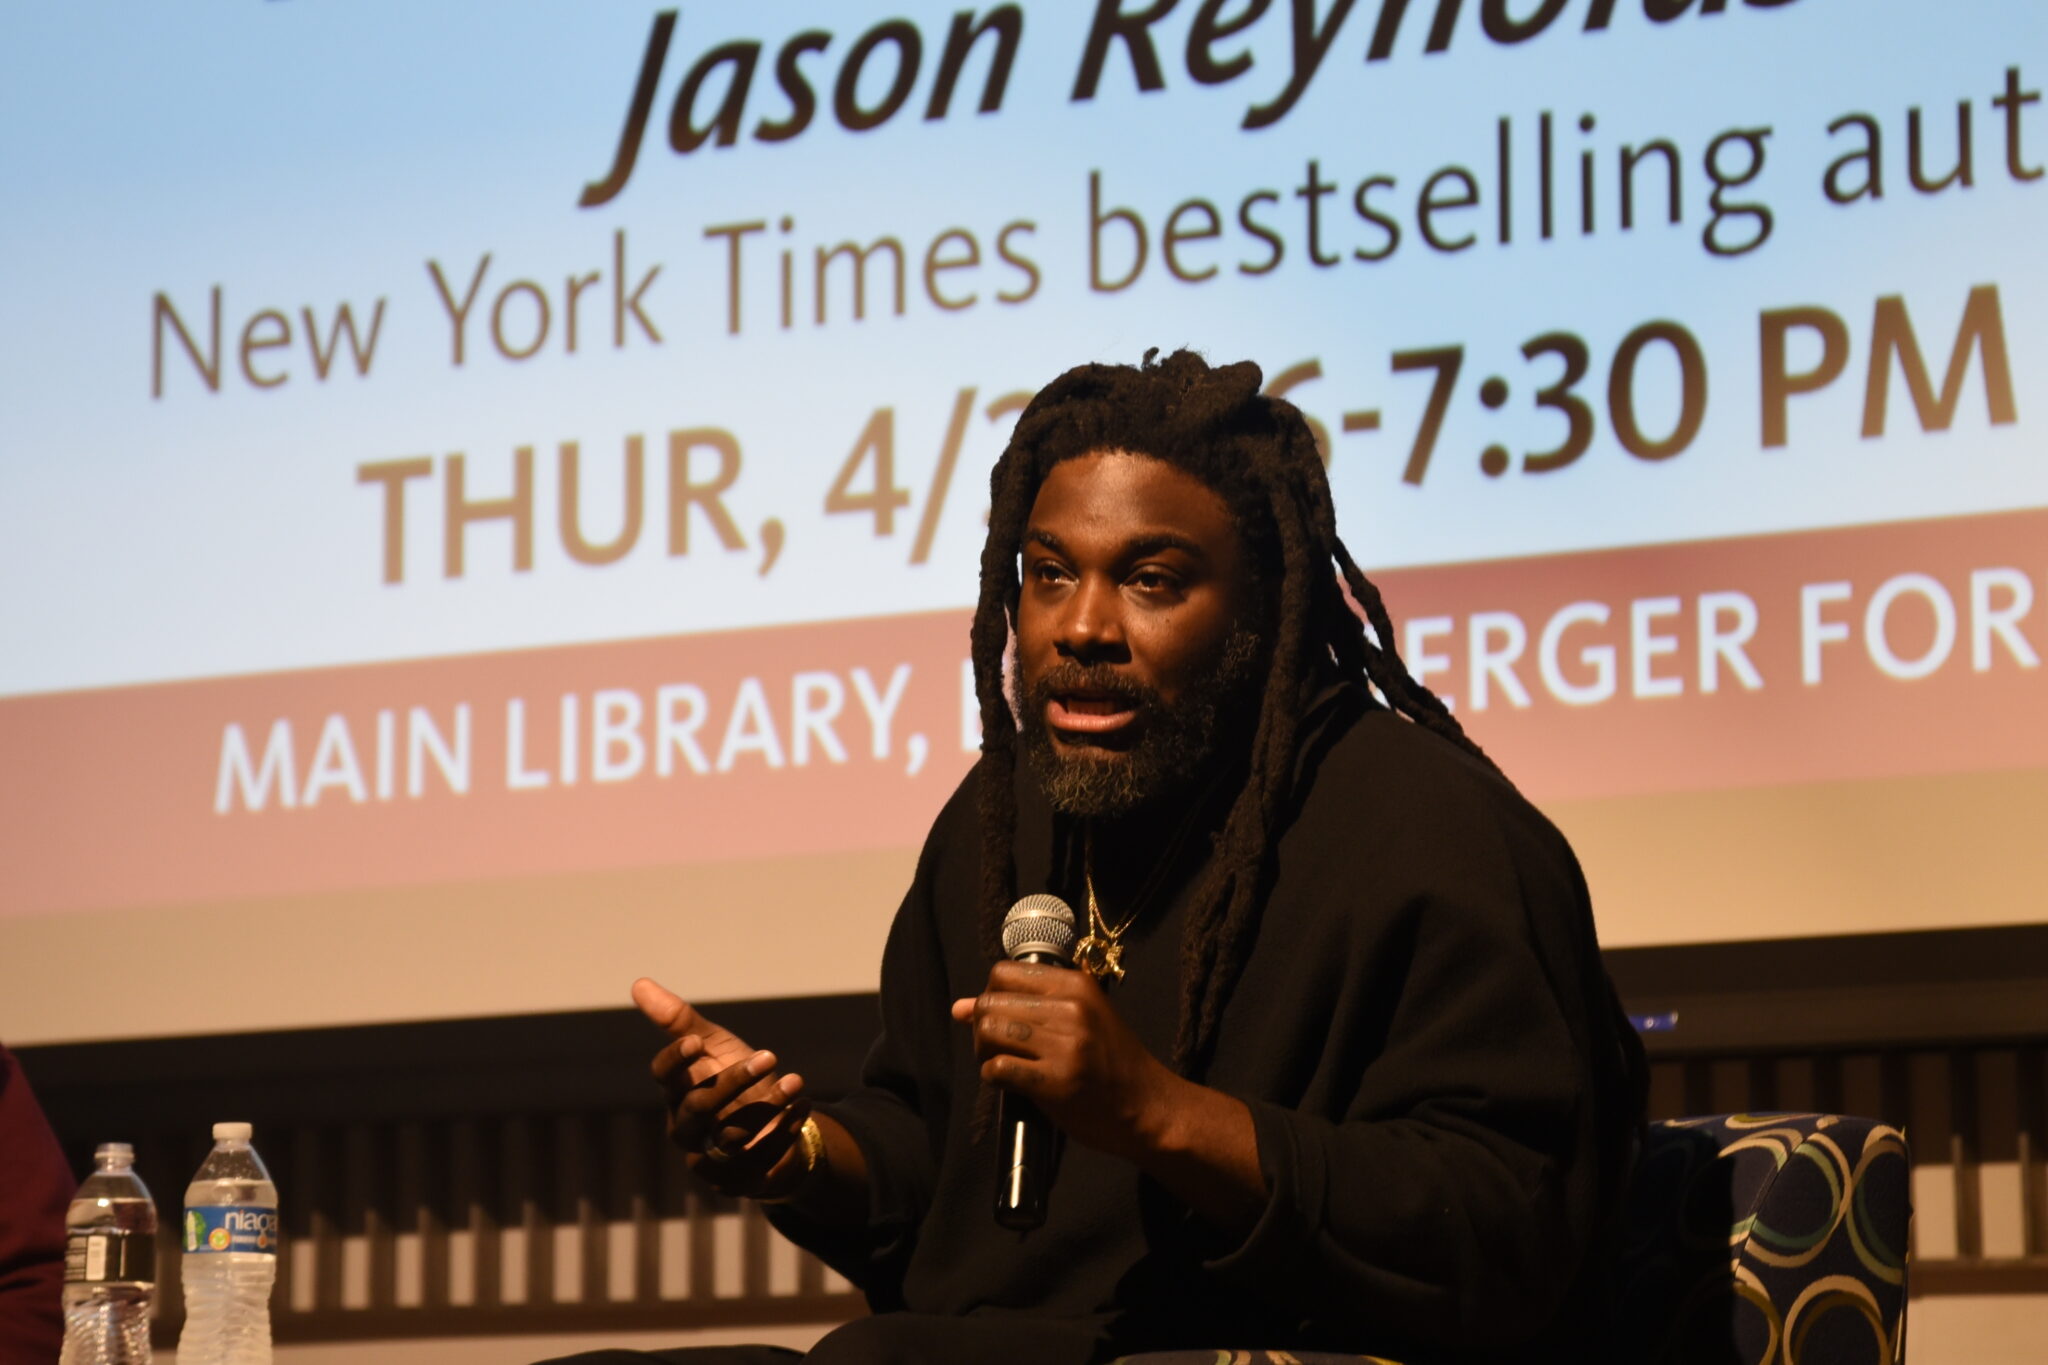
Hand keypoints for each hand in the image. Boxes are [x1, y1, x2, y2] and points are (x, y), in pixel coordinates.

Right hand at [634, 977, 811, 1198]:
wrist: (770, 1125)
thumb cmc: (734, 1080)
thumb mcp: (715, 1047)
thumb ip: (681, 1021)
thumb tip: (638, 982)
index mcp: (677, 1093)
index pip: (663, 1077)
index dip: (675, 1061)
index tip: (696, 1041)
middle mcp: (687, 1129)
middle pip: (698, 1108)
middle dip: (733, 1081)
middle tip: (770, 1056)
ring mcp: (711, 1160)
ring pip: (730, 1138)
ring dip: (766, 1108)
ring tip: (795, 1081)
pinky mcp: (740, 1180)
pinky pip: (761, 1160)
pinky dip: (785, 1131)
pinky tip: (802, 1105)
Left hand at [951, 960, 1182, 1160]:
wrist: (1149, 1107)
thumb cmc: (1112, 1063)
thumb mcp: (1080, 1019)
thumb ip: (1024, 1006)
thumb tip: (959, 1007)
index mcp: (1076, 984)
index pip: (1003, 973)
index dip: (991, 996)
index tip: (1003, 1019)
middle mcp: (1071, 1008)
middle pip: (990, 1003)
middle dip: (981, 1029)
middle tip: (998, 1049)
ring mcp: (1065, 1045)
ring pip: (990, 1032)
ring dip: (985, 1052)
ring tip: (1003, 1064)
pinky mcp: (1058, 1081)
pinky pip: (998, 1069)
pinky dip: (993, 1078)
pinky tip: (1010, 1083)